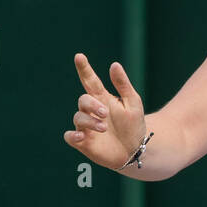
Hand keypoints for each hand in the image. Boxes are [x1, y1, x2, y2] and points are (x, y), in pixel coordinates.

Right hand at [64, 54, 147, 170]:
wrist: (136, 150)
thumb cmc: (134, 125)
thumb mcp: (133, 103)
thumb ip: (123, 85)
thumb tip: (114, 64)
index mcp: (102, 99)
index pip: (90, 81)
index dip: (84, 69)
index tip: (79, 56)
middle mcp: (91, 111)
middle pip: (83, 100)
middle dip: (92, 105)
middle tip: (105, 112)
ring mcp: (86, 126)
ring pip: (78, 117)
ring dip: (89, 121)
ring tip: (104, 127)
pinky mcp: (83, 142)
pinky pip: (70, 136)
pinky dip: (72, 135)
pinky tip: (81, 135)